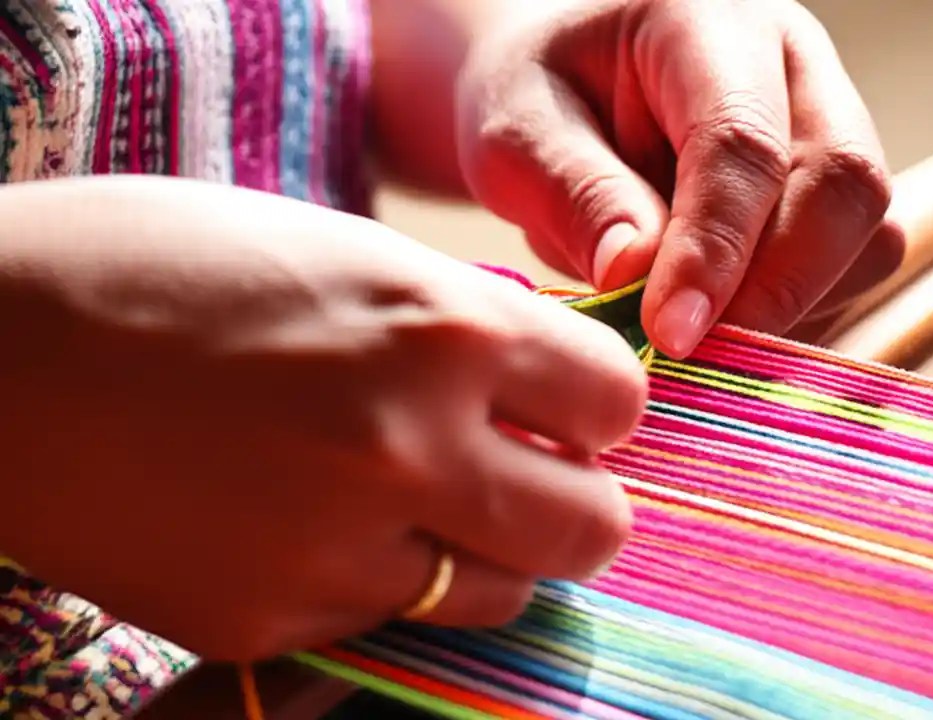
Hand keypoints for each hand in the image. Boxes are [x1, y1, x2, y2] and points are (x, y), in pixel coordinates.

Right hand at [0, 177, 645, 660]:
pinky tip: (316, 526)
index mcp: (440, 328)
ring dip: (488, 553)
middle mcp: (408, 448)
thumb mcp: (347, 256)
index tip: (567, 408)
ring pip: (504, 594)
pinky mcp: (269, 625)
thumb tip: (547, 389)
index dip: (597, 406)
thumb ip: (464, 329)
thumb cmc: (170, 267)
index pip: (616, 402)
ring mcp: (339, 550)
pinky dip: (379, 583)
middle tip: (526, 475)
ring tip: (420, 504)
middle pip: (595, 528)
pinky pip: (388, 623)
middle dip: (575, 500)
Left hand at [454, 0, 904, 356]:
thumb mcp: (517, 137)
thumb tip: (640, 276)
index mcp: (707, 20)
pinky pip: (857, 264)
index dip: (714, 249)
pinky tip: (725, 318)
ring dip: (794, 304)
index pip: (741, 142)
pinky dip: (800, 311)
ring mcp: (832, 121)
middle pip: (844, 182)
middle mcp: (794, 62)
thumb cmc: (540, 101)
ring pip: (869, 232)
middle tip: (694, 354)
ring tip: (697, 332)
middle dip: (778, 287)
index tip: (670, 334)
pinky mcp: (840, 187)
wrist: (569, 92)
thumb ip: (577, 196)